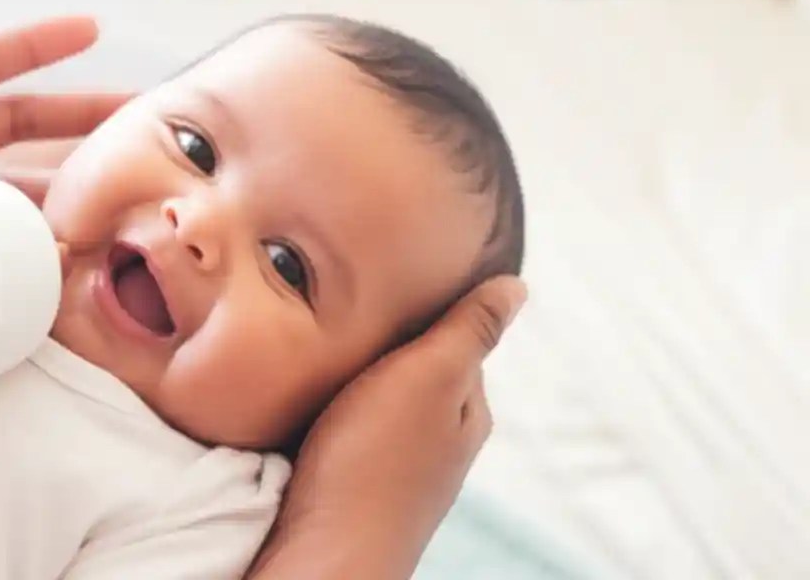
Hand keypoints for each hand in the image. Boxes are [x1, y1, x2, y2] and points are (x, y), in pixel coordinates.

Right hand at [248, 276, 527, 579]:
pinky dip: (334, 407)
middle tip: (344, 310)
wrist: (323, 551)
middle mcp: (440, 440)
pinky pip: (349, 427)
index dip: (425, 305)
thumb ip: (469, 331)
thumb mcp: (429, 377)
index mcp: (467, 409)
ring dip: (356, 375)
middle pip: (417, 367)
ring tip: (323, 350)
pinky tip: (312, 401)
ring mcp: (398, 465)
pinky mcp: (356, 482)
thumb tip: (518, 286)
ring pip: (380, 398)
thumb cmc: (375, 464)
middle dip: (388, 342)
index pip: (457, 335)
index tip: (388, 280)